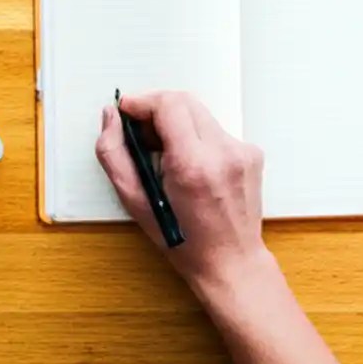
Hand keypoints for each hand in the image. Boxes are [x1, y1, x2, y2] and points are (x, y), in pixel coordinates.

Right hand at [95, 91, 269, 292]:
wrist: (230, 261)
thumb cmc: (183, 240)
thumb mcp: (136, 203)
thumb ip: (114, 155)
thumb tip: (110, 118)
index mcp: (192, 165)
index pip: (168, 105)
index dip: (142, 102)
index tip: (126, 110)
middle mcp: (222, 152)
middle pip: (184, 101)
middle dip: (157, 110)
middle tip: (142, 133)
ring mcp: (241, 151)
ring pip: (200, 114)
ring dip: (177, 125)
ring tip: (166, 155)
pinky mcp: (251, 154)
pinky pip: (216, 130)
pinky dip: (197, 139)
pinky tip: (191, 167)